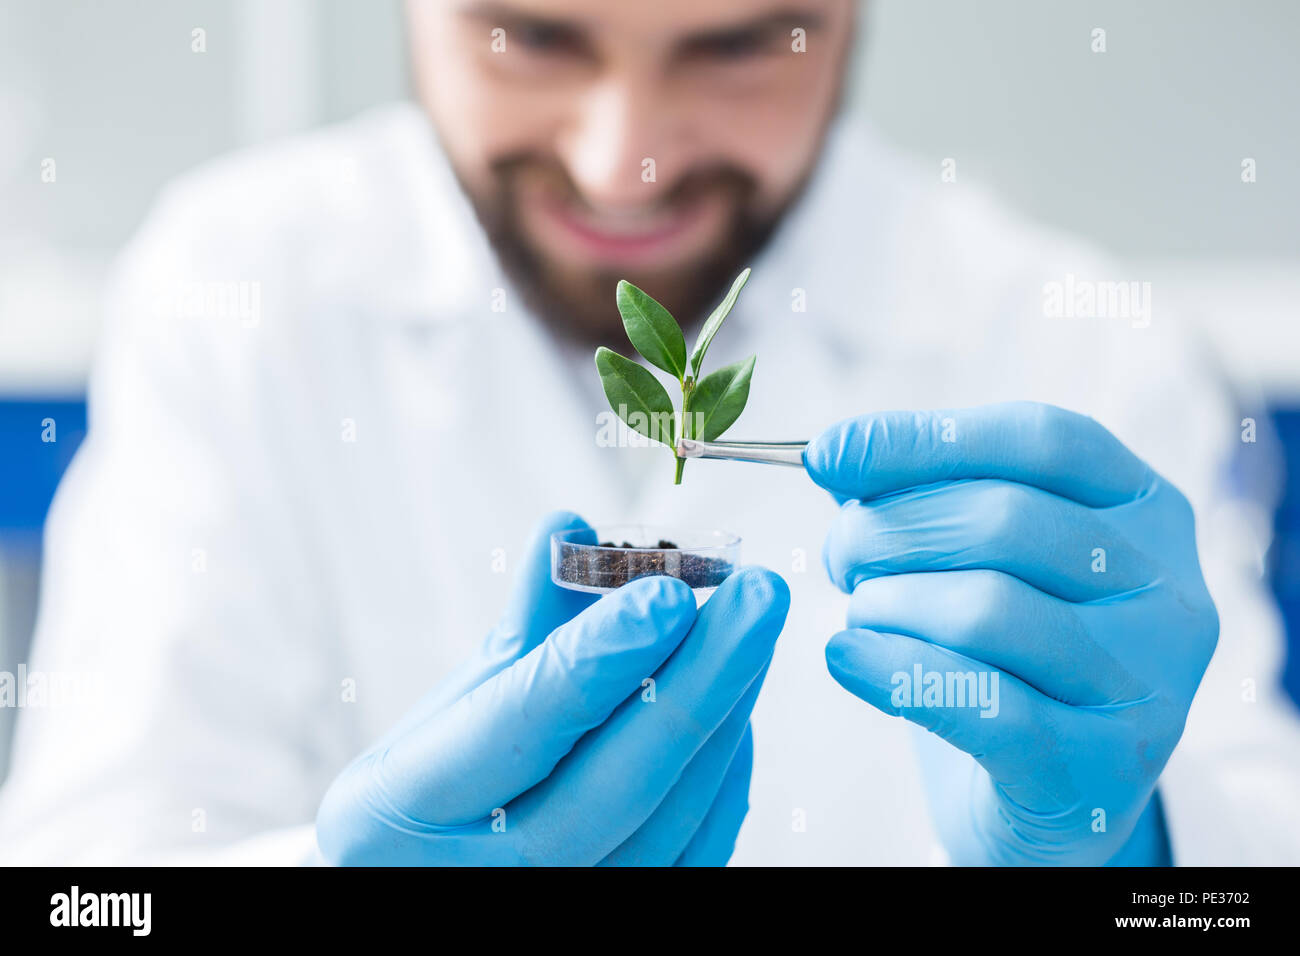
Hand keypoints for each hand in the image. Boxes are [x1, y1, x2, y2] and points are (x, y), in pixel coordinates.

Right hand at [315, 511, 788, 865]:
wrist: (419, 879)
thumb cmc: (429, 790)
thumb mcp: (449, 705)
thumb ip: (524, 626)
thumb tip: (574, 527)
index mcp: (411, 805)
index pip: (521, 725)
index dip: (598, 658)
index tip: (666, 592)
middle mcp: (484, 877)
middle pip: (615, 785)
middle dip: (699, 682)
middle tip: (757, 596)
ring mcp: (558, 910)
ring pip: (668, 824)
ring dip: (723, 719)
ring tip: (753, 632)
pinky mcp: (619, 919)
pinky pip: (692, 858)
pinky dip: (723, 779)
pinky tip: (737, 707)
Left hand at [805, 402, 1217, 864]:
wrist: (1051, 800)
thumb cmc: (1005, 656)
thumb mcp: (979, 560)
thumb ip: (917, 498)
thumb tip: (835, 453)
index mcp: (1146, 509)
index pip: (1042, 440)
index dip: (923, 439)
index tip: (828, 455)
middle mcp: (1167, 588)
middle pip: (1005, 520)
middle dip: (889, 530)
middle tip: (840, 558)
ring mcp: (1148, 682)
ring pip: (988, 609)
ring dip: (887, 603)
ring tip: (859, 615)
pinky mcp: (1104, 766)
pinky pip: (981, 702)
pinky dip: (892, 670)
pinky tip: (846, 658)